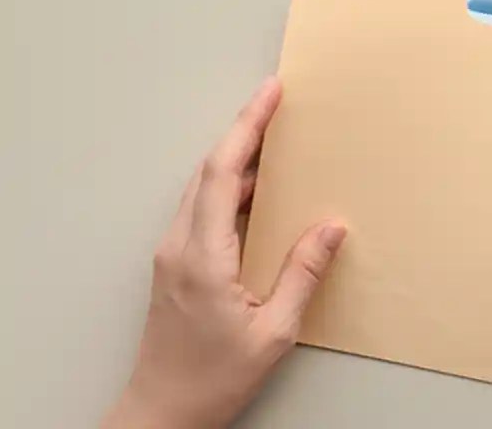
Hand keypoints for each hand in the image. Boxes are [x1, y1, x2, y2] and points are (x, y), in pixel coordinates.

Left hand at [103, 78, 346, 428]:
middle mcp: (179, 247)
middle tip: (276, 102)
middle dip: (244, 131)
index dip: (249, 127)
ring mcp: (172, 255)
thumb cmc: (212, 379)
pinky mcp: (175, 266)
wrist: (162, 412)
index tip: (270, 94)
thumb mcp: (273, 331)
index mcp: (202, 257)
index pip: (224, 174)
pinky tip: (256, 192)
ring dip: (237, 159)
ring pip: (203, 189)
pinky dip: (230, 188)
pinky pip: (202, 211)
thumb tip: (329, 228)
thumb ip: (302, 274)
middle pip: (209, 171)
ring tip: (273, 139)